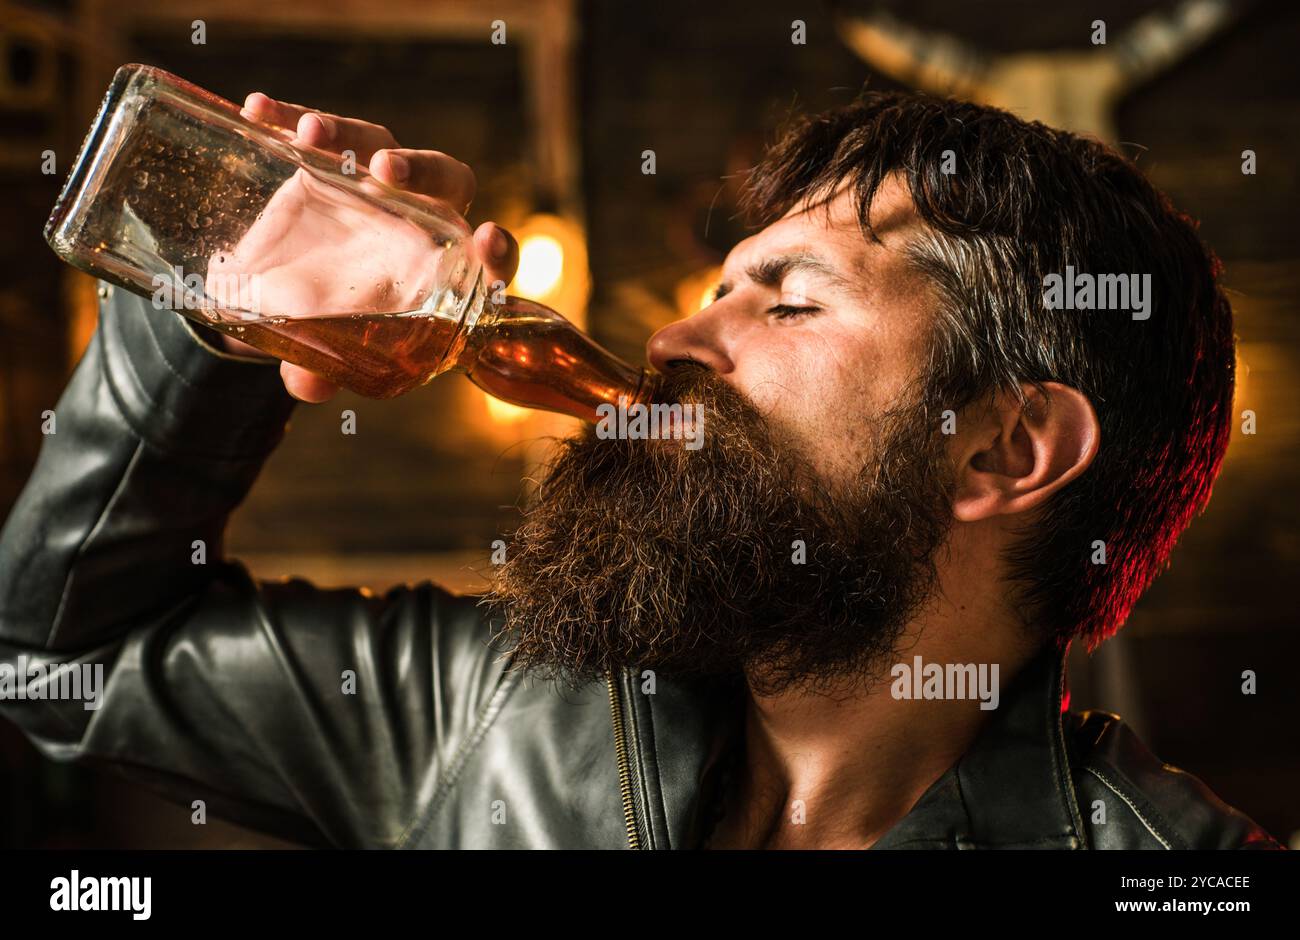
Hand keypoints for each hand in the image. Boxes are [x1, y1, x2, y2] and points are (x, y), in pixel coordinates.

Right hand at [221, 93, 519, 402]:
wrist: (284, 290)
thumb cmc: (334, 320)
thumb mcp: (330, 348)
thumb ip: (327, 364)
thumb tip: (311, 385)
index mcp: (443, 265)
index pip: (489, 252)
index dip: (497, 250)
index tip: (487, 242)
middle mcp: (419, 214)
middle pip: (443, 179)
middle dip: (421, 170)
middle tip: (384, 173)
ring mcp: (372, 180)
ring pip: (379, 144)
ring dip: (347, 136)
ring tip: (312, 136)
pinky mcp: (326, 159)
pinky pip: (315, 130)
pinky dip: (289, 117)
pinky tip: (257, 111)